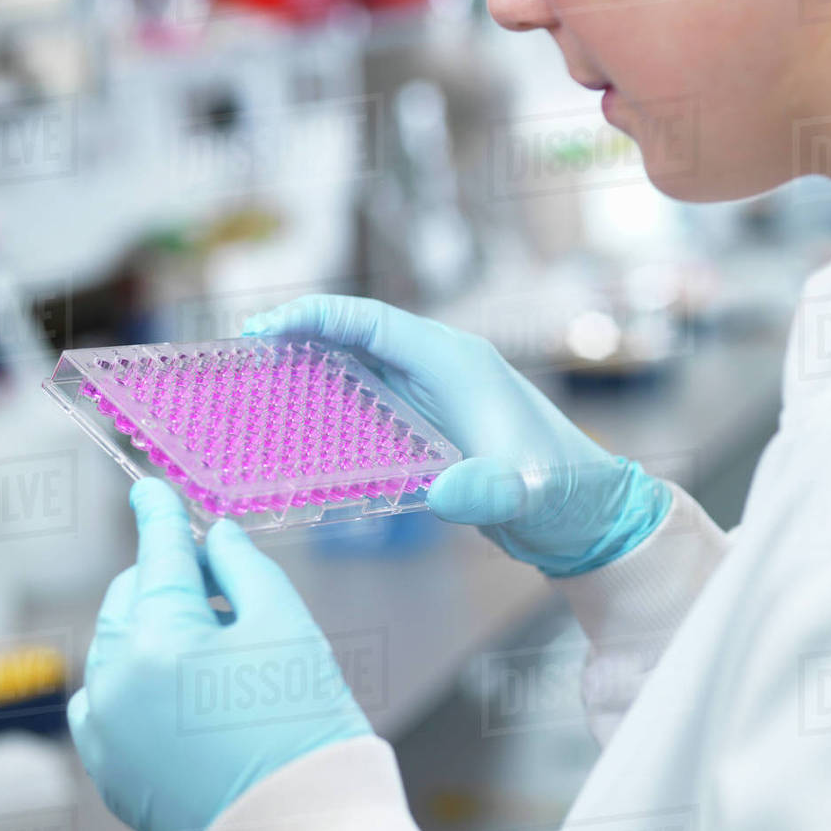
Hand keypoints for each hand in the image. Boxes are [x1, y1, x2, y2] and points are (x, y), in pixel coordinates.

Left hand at [68, 478, 371, 830]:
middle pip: (131, 596)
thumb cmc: (304, 722)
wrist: (305, 826)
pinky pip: (107, 698)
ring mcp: (107, 733)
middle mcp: (116, 684)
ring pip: (117, 644)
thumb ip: (242, 566)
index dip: (159, 513)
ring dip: (153, 624)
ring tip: (216, 642)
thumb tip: (215, 537)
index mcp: (159, 640)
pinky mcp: (112, 771)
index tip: (151, 489)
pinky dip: (134, 675)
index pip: (155, 554)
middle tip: (224, 584)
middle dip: (169, 577)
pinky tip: (182, 682)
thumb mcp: (284, 622)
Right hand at [243, 295, 670, 576]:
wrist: (588, 512)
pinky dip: (333, 399)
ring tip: (258, 380)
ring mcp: (435, 393)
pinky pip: (371, 397)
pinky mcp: (432, 422)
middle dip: (301, 335)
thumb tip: (441, 495)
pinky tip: (302, 422)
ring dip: (312, 365)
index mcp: (456, 361)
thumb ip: (486, 491)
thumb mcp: (524, 493)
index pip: (373, 322)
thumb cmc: (562, 491)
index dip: (317, 317)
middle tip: (242, 353)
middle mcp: (441, 366)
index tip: (264, 330)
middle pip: (358, 334)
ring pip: (361, 362)